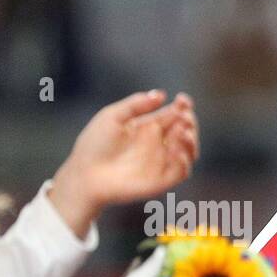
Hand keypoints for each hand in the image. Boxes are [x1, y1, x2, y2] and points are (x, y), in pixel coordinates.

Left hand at [49, 91, 198, 235]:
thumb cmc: (94, 145)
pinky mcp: (160, 181)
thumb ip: (136, 104)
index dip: (182, 106)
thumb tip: (161, 95)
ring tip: (183, 132)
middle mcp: (157, 145)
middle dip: (189, 121)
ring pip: (187, 151)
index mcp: (148, 127)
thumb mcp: (112, 116)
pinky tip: (177, 151)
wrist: (85, 174)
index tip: (183, 100)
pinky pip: (181, 172)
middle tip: (184, 116)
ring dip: (191, 141)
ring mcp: (160, 163)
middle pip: (185, 131)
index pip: (173, 115)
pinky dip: (184, 161)